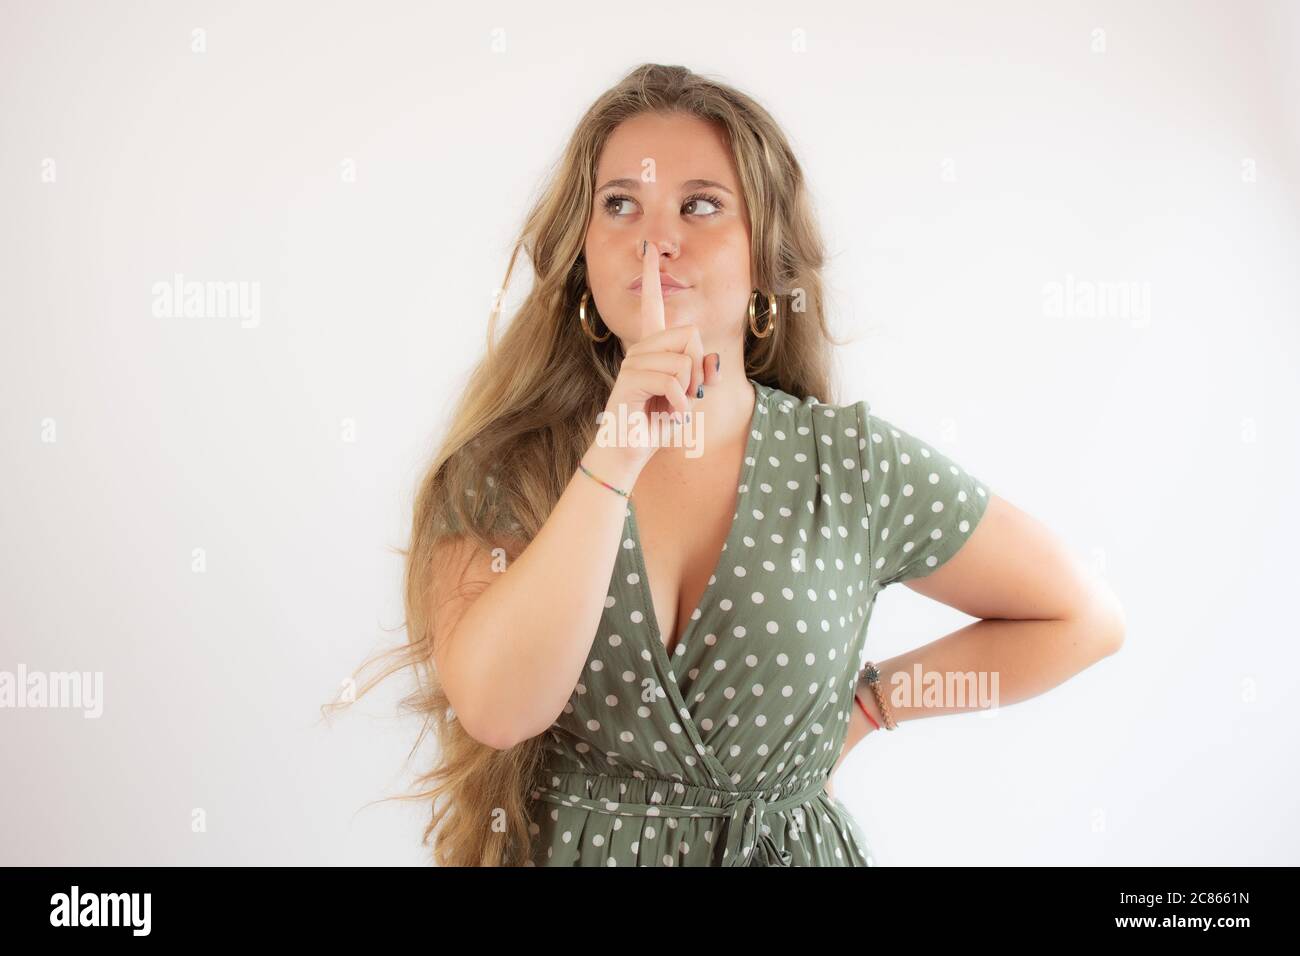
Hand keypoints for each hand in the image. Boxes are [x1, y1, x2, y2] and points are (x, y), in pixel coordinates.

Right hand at [598, 240, 719, 473]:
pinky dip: (679, 405)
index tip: (648, 249)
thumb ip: (704, 375)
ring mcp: (633, 363)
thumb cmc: (657, 424)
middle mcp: (640, 349)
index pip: (653, 306)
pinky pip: (672, 382)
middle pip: (689, 335)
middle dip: (697, 370)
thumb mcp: (689, 398)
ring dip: (687, 393)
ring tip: (672, 408)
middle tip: (685, 396)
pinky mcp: (629, 381)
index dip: (650, 277)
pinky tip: (667, 416)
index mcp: (653, 347)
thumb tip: (713, 360)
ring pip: (683, 362)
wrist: (629, 450)